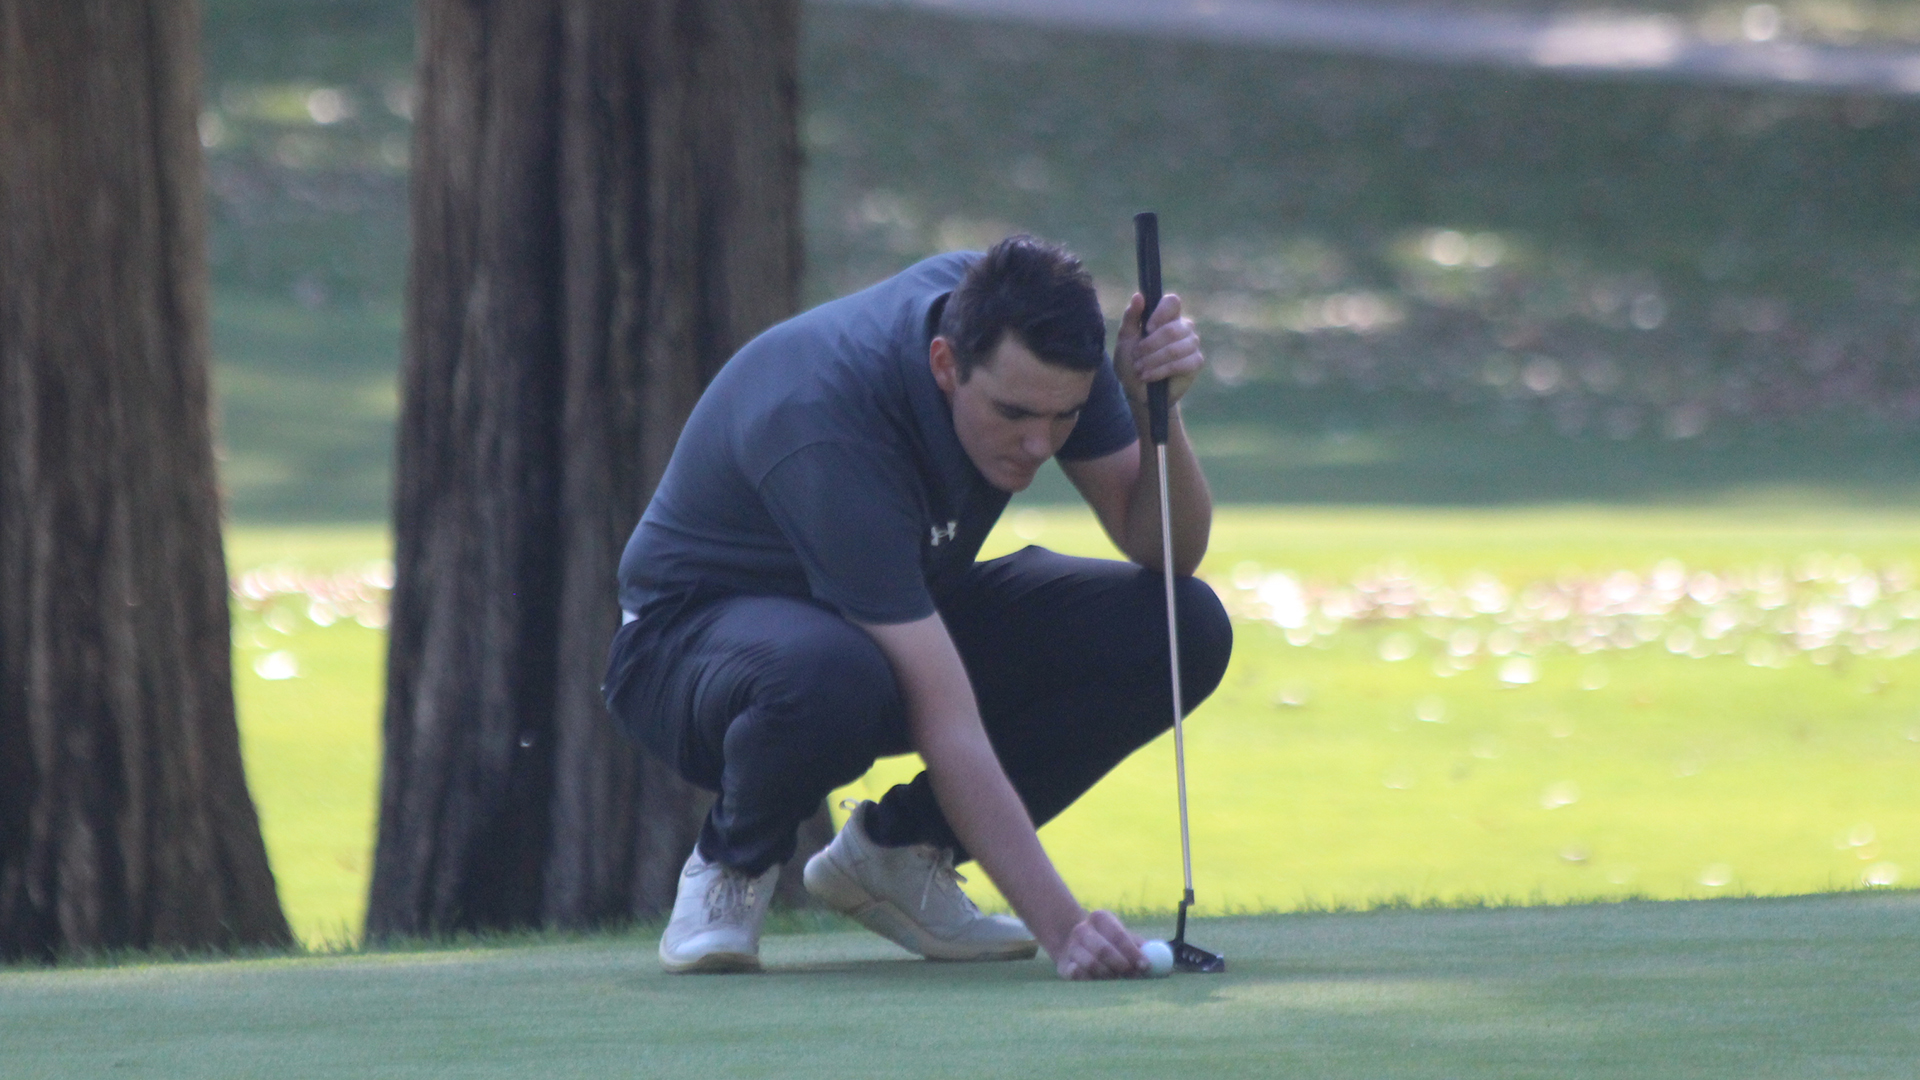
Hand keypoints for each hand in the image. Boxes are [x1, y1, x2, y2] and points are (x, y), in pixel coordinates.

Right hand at [1053, 909, 1148, 980]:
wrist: (1070, 943)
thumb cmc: (1107, 941)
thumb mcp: (1121, 936)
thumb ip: (1141, 947)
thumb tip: (1165, 961)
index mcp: (1100, 918)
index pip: (1118, 935)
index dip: (1133, 952)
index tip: (1146, 966)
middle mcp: (1082, 930)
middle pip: (1103, 950)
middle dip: (1121, 965)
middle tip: (1134, 976)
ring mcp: (1071, 947)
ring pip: (1090, 965)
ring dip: (1108, 975)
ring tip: (1116, 979)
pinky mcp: (1063, 965)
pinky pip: (1077, 976)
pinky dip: (1089, 979)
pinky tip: (1097, 981)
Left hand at [1114, 292, 1203, 408]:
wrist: (1136, 389)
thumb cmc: (1131, 361)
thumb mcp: (1125, 338)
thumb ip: (1131, 317)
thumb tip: (1139, 295)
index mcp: (1167, 316)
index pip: (1172, 301)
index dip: (1160, 313)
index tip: (1147, 328)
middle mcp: (1183, 326)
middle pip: (1172, 329)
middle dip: (1150, 345)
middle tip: (1136, 357)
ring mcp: (1191, 344)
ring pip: (1176, 348)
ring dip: (1153, 360)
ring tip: (1140, 369)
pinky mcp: (1196, 362)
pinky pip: (1183, 363)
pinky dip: (1161, 370)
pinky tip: (1149, 376)